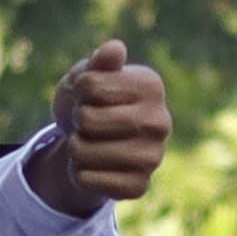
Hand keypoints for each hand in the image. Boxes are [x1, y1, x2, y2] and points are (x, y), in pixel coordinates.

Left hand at [32, 45, 172, 213]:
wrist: (92, 141)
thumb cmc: (90, 100)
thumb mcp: (88, 74)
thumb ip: (100, 61)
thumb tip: (115, 49)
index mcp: (152, 86)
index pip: (89, 86)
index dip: (78, 90)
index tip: (89, 95)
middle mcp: (161, 122)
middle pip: (87, 120)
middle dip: (76, 120)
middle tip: (87, 122)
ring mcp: (154, 157)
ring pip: (83, 152)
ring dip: (75, 148)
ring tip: (89, 143)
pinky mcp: (140, 186)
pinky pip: (87, 180)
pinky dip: (79, 174)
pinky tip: (95, 166)